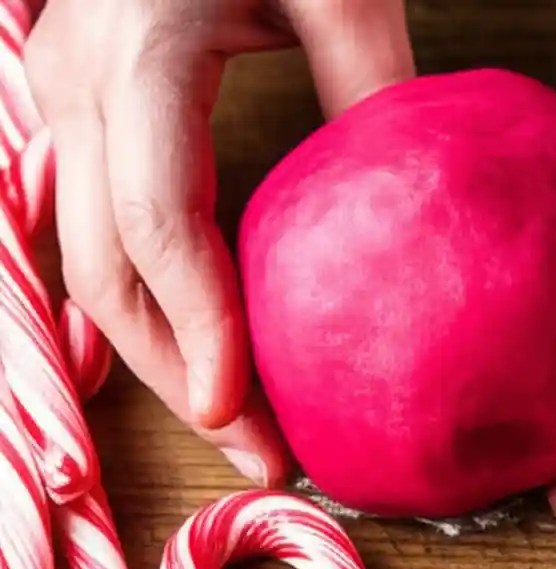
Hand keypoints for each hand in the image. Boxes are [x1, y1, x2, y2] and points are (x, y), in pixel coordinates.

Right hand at [24, 0, 414, 484]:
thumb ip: (372, 82)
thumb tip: (420, 202)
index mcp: (143, 57)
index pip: (155, 219)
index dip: (193, 325)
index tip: (245, 409)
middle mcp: (81, 88)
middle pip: (107, 268)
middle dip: (178, 375)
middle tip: (260, 456)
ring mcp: (66, 99)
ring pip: (91, 261)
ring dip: (160, 354)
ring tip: (240, 425)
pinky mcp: (86, 111)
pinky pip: (100, 228)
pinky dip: (149, 301)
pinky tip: (204, 351)